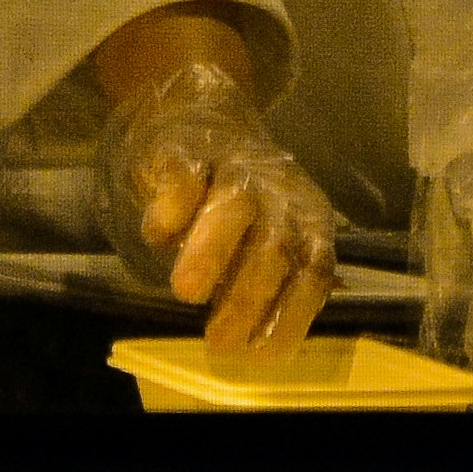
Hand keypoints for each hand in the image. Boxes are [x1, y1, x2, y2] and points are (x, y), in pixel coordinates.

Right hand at [88, 20, 334, 352]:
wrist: (206, 117)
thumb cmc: (243, 204)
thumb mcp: (272, 241)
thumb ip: (274, 284)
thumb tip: (269, 343)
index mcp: (307, 221)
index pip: (313, 272)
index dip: (291, 315)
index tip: (260, 354)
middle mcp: (279, 193)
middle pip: (273, 245)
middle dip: (248, 296)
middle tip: (219, 340)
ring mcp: (234, 165)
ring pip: (234, 204)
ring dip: (212, 250)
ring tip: (187, 294)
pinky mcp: (188, 148)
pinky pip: (186, 173)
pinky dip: (174, 205)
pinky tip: (159, 237)